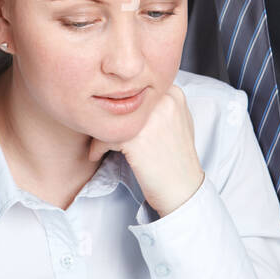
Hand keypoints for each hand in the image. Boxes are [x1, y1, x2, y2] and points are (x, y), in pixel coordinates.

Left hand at [88, 85, 204, 216]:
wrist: (183, 189)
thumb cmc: (177, 158)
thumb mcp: (178, 121)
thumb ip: (159, 104)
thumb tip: (131, 93)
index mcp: (173, 93)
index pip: (134, 88)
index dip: (119, 105)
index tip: (112, 120)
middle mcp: (163, 101)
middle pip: (120, 100)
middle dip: (107, 117)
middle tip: (99, 132)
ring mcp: (150, 119)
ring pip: (109, 116)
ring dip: (99, 132)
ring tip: (98, 145)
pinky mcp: (137, 138)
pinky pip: (104, 136)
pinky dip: (97, 147)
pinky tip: (97, 155)